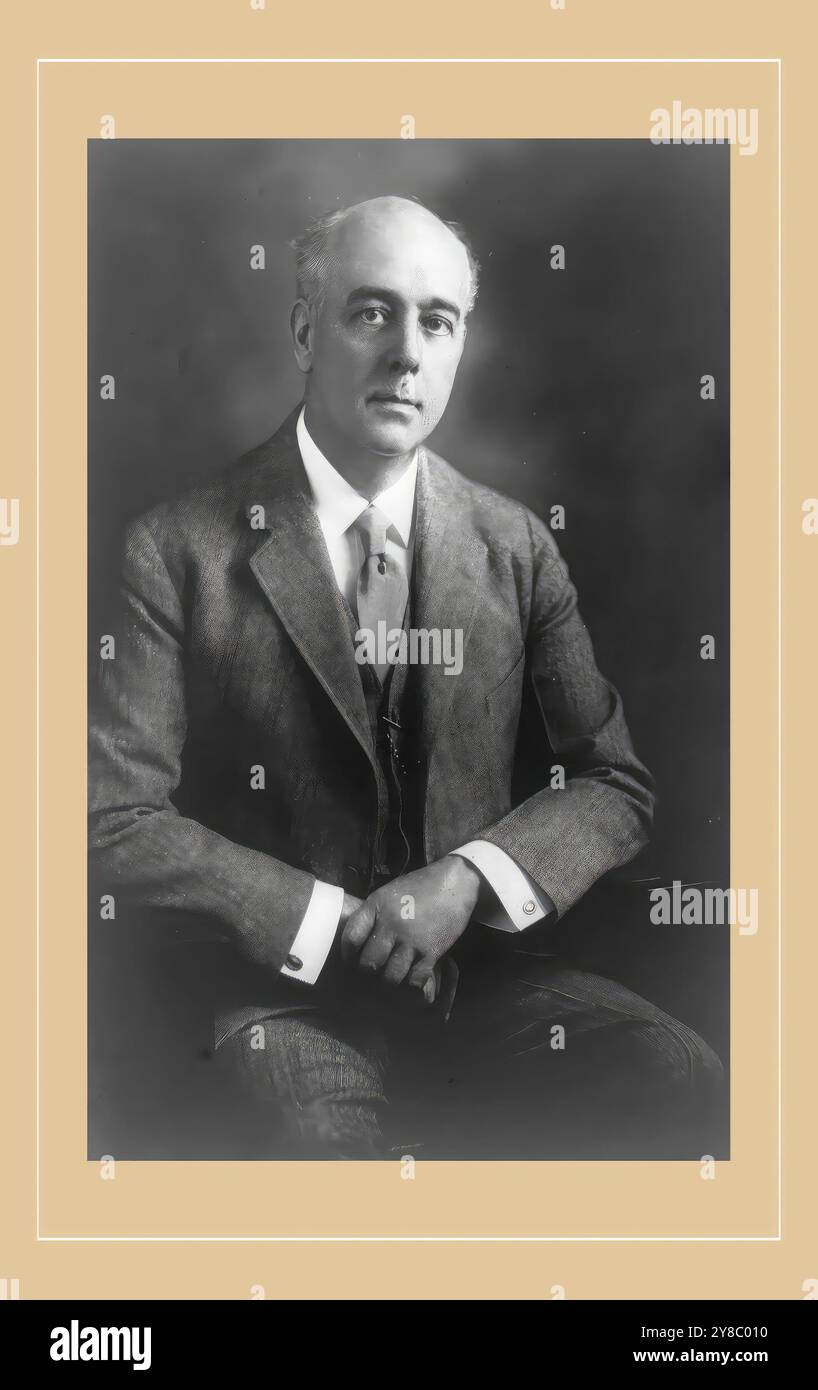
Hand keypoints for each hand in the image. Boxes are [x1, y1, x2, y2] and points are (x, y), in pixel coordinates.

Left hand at [341, 856, 480, 990]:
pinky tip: (411, 978)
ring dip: (389, 981)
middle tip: (371, 974)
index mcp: (377, 906)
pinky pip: (415, 979)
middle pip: (369, 963)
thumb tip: (358, 940)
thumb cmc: (420, 887)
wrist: (455, 883)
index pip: (351, 938)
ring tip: (390, 979)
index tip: (351, 960)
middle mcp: (392, 924)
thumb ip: (374, 915)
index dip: (347, 954)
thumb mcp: (389, 893)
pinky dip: (411, 983)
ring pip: (390, 977)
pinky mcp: (432, 951)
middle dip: (368, 972)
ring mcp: (412, 939)